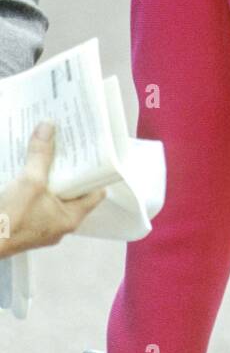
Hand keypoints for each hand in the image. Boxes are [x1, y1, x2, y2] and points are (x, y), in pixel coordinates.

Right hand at [0, 124, 105, 258]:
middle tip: (67, 146)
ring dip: (48, 175)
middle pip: (72, 191)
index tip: (90, 153)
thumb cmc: (11, 219)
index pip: (95, 193)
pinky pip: (35, 201)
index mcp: (70, 218)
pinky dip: (34, 186)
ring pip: (51, 195)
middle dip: (68, 168)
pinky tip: (28, 169)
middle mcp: (59, 224)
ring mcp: (41, 226)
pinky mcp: (25, 224)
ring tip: (48, 152)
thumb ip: (40, 155)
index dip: (94, 172)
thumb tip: (47, 127)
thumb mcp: (29, 182)